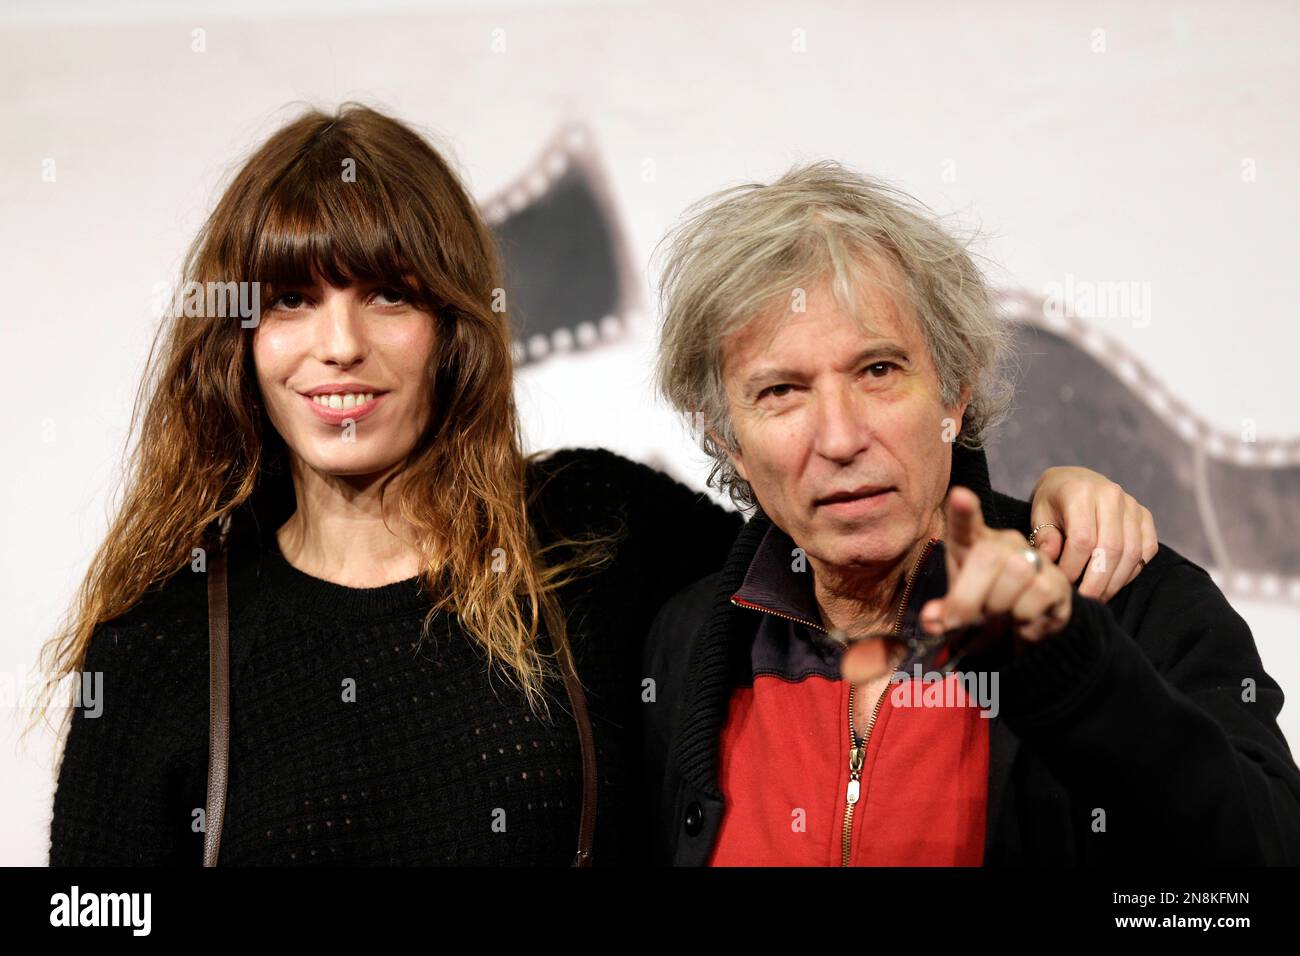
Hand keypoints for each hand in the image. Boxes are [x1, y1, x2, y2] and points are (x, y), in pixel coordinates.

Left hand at [921, 486, 1072, 645]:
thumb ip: (943, 613)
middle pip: (988, 556)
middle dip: (968, 598)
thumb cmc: (980, 606)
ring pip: (1017, 572)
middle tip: (959, 621)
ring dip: (999, 607)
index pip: (966, 521)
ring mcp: (1033, 558)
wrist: (1016, 628)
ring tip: (995, 617)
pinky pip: (1040, 592)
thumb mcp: (955, 609)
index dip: (963, 509)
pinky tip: (1020, 620)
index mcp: (970, 543)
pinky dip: (1024, 616)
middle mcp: (1004, 542)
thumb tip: (930, 621)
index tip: (960, 496)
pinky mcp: (1057, 580)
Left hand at [1028, 466, 1157, 601]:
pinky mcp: (1145, 515)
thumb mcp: (1039, 515)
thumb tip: (1051, 559)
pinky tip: (1114, 580)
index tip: (1063, 583)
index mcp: (1080, 493)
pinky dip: (1133, 570)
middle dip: (1097, 581)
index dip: (1073, 567)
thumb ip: (1044, 537)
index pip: (1082, 540)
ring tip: (1098, 596)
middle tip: (1085, 599)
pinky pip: (1147, 549)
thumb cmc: (1054, 502)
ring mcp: (1132, 505)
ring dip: (1116, 581)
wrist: (1074, 481)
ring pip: (1132, 552)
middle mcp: (1111, 495)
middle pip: (1111, 548)